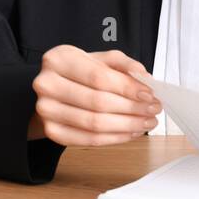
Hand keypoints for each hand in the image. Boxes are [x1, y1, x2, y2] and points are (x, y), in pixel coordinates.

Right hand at [29, 45, 161, 145]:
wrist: (53, 90)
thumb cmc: (78, 73)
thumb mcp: (98, 59)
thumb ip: (122, 63)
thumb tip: (144, 77)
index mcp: (59, 59)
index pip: (99, 77)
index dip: (127, 88)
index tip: (149, 94)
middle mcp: (47, 84)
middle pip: (98, 101)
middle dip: (132, 108)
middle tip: (152, 110)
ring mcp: (46, 110)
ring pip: (94, 123)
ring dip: (127, 125)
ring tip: (145, 122)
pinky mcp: (51, 131)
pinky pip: (88, 140)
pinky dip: (114, 138)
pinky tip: (130, 132)